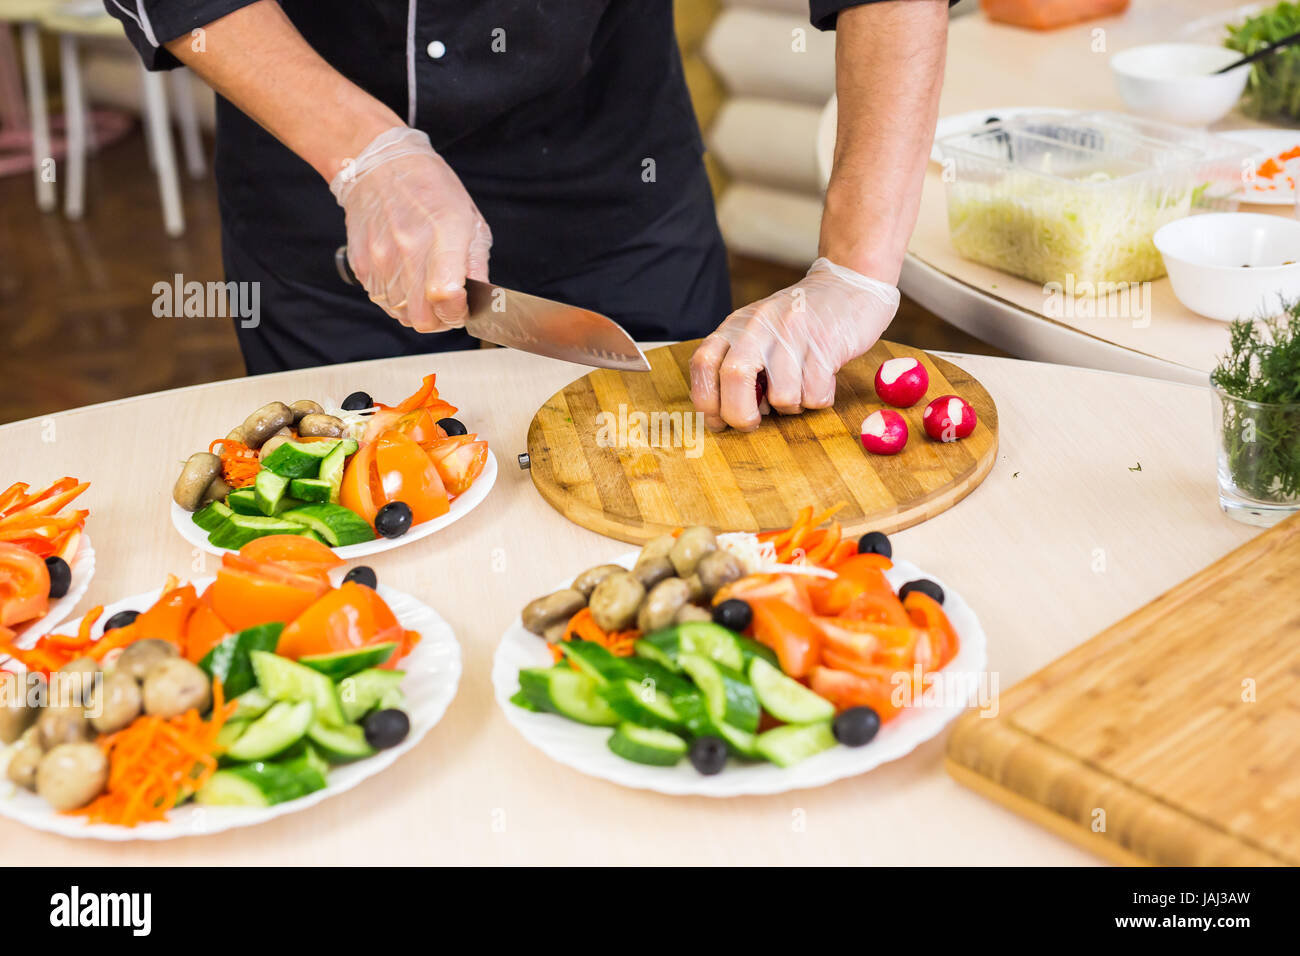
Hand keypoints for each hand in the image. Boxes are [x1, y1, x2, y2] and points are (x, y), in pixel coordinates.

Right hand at [331, 127, 491, 331]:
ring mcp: (381, 260)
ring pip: (402, 315)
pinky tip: (405, 276)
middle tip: (447, 302)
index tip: (463, 306)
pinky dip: (397, 298)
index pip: (446, 296)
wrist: (381, 166)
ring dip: (418, 309)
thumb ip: (477, 265)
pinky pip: (382, 301)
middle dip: (440, 318)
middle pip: (424, 319)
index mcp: (443, 236)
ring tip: (424, 283)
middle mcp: (408, 250)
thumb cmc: (430, 189)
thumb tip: (483, 300)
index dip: (458, 311)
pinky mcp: (362, 265)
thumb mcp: (470, 220)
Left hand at [689, 257, 899, 430]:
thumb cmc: (798, 321)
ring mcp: (793, 333)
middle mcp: (760, 325)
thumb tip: (723, 415)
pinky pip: (815, 395)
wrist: (848, 285)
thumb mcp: (756, 332)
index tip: (718, 422)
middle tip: (754, 422)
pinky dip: (818, 399)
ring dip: (791, 407)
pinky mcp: (826, 344)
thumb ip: (736, 364)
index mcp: (737, 325)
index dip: (706, 401)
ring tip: (801, 388)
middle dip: (740, 415)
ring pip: (781, 396)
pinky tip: (823, 380)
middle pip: (734, 378)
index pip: (704, 363)